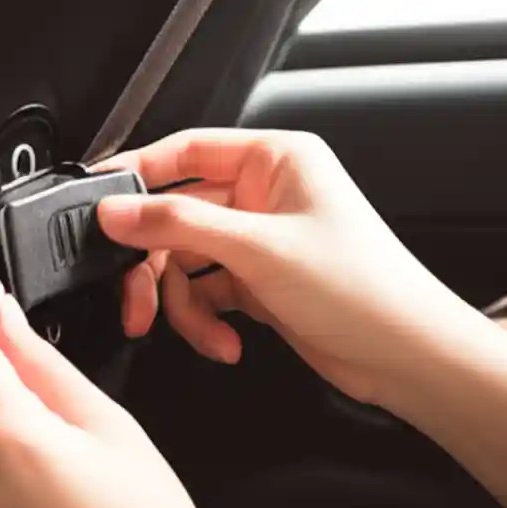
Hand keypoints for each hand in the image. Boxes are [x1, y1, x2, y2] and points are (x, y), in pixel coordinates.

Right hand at [96, 128, 475, 403]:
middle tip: (135, 297)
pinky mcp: (259, 282)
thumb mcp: (257, 249)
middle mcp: (265, 194)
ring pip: (185, 262)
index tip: (99, 205)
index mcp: (274, 159)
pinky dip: (205, 321)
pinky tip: (224, 342)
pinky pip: (206, 293)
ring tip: (199, 331)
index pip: (184, 151)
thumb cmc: (364, 289)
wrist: (407, 356)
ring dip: (183, 304)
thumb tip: (117, 210)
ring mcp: (260, 240)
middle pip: (175, 216)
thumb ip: (177, 225)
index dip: (137, 176)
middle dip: (155, 264)